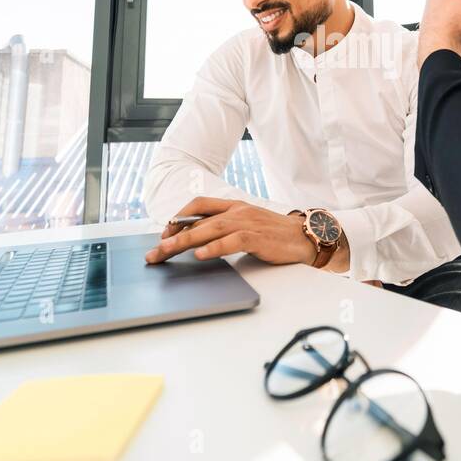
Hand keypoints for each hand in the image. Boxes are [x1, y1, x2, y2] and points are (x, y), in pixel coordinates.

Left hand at [145, 197, 316, 264]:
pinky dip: (214, 248)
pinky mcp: (258, 238)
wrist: (306, 237)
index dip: (178, 217)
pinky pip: (232, 242)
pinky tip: (200, 255)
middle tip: (155, 252)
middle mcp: (238, 211)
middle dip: (173, 237)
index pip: (199, 204)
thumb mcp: (247, 225)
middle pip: (198, 221)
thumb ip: (225, 228)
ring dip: (185, 242)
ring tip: (167, 252)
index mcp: (234, 206)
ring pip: (209, 229)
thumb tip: (196, 240)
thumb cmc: (275, 234)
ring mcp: (248, 223)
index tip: (163, 233)